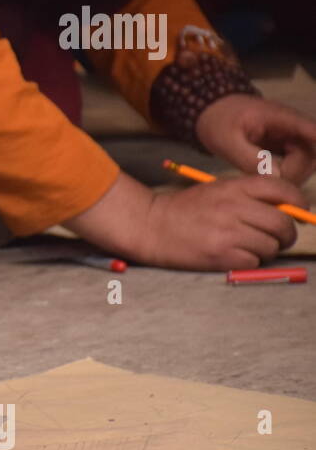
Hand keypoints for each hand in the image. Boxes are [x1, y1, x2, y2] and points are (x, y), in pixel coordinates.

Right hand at [140, 175, 304, 269]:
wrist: (150, 226)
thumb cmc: (186, 209)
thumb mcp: (218, 190)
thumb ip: (251, 195)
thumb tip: (290, 210)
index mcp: (235, 188)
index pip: (284, 191)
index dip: (299, 203)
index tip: (299, 212)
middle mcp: (234, 208)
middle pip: (283, 223)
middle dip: (287, 234)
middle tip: (279, 238)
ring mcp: (228, 233)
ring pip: (271, 246)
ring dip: (266, 250)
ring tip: (248, 247)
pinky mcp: (221, 255)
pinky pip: (254, 261)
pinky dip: (249, 261)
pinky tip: (233, 255)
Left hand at [197, 94, 315, 184]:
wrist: (213, 112)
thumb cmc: (219, 122)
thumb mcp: (227, 142)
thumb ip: (251, 158)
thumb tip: (277, 177)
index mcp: (281, 118)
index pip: (312, 130)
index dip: (315, 142)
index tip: (310, 164)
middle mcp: (294, 127)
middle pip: (311, 153)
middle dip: (295, 172)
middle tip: (268, 182)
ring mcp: (292, 137)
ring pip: (307, 161)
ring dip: (291, 175)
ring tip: (264, 179)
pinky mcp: (288, 147)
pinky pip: (297, 164)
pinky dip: (286, 174)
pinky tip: (266, 177)